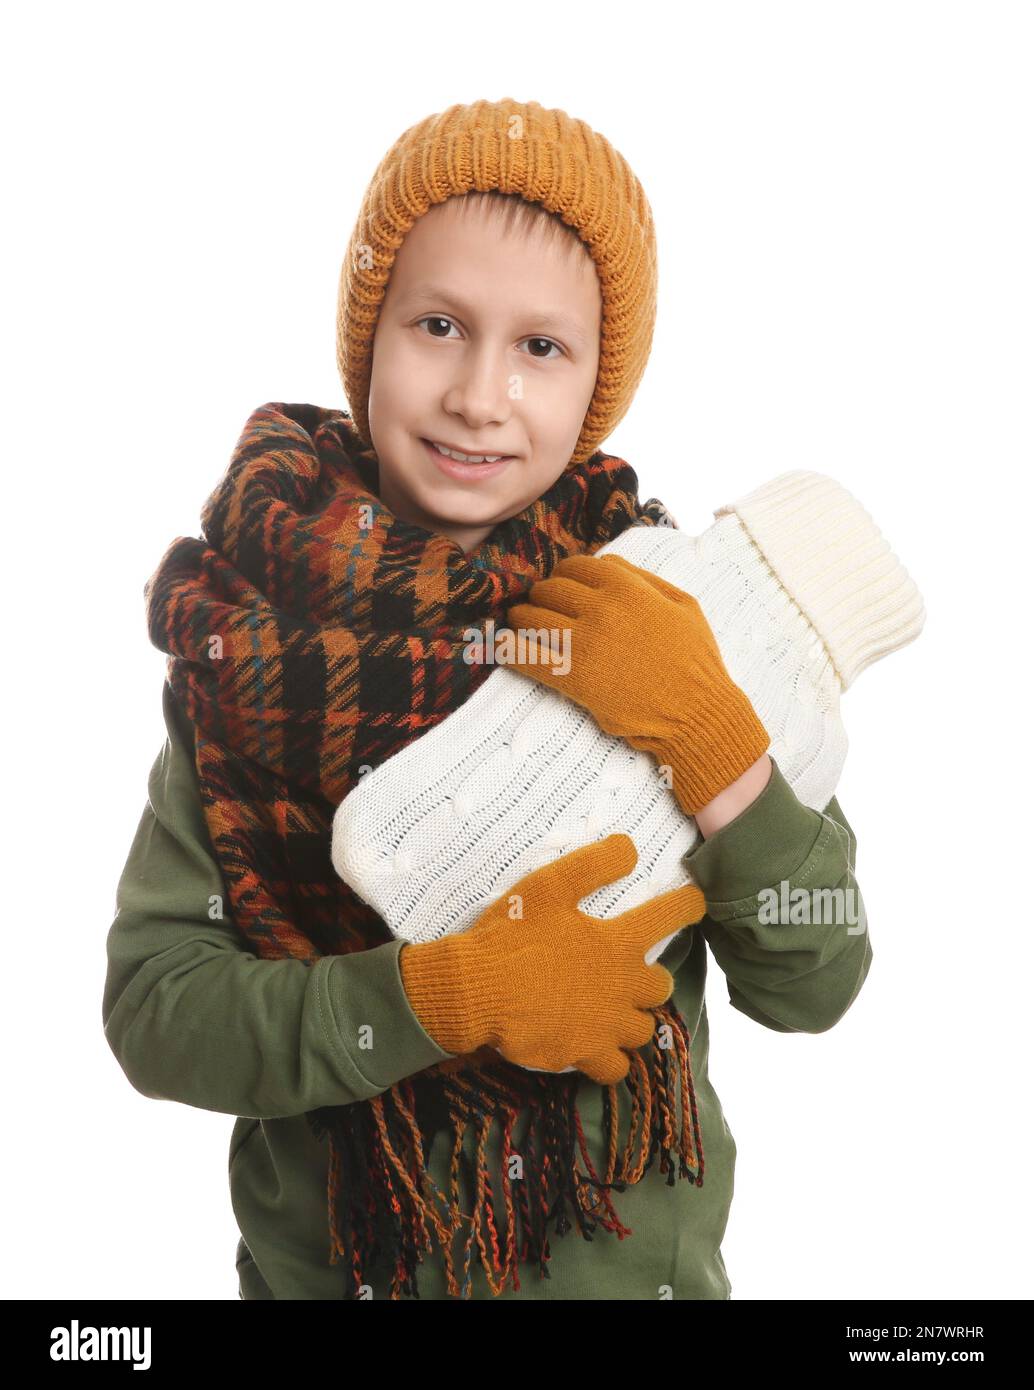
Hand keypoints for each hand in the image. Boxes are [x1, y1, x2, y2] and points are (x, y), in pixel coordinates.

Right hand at [399, 833, 706, 1084]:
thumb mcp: (549, 887)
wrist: (476, 989)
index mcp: (617, 943)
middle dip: (651, 979)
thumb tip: (630, 848)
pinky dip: (612, 1059)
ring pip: (642, 1029)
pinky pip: (616, 1068)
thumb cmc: (511, 935)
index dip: (686, 907)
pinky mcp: (584, 1055)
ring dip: (633, 1019)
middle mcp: (622, 987)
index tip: (696, 903)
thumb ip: (593, 866)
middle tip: (630, 973)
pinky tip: (597, 1047)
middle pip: (661, 987)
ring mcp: (606, 1026)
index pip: (667, 918)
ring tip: (613, 1012)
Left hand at [502, 552, 770, 814]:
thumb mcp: (684, 604)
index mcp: (628, 588)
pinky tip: (500, 646)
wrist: (696, 713)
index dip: (566, 574)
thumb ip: (645, 579)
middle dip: (543, 596)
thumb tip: (608, 562)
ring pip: (531, 616)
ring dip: (521, 618)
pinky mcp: (570, 677)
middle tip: (542, 608)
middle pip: (550, 588)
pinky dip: (506, 648)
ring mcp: (582, 643)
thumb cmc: (695, 660)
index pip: (577, 566)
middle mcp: (601, 609)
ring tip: (520, 625)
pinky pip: (523, 655)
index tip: (564, 586)